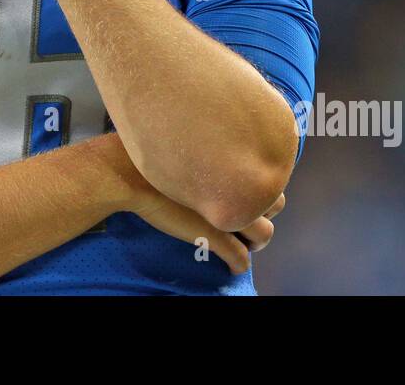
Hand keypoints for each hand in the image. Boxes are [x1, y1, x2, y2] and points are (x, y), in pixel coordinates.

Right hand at [90, 132, 286, 274]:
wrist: (128, 172)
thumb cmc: (153, 149)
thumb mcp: (190, 138)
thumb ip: (210, 144)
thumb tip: (216, 141)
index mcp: (237, 161)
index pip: (273, 177)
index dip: (260, 185)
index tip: (245, 188)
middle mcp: (240, 187)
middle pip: (277, 204)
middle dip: (263, 210)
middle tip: (245, 212)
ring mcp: (229, 214)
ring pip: (265, 234)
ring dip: (256, 239)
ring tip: (242, 240)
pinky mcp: (214, 237)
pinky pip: (239, 258)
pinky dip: (238, 263)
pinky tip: (233, 265)